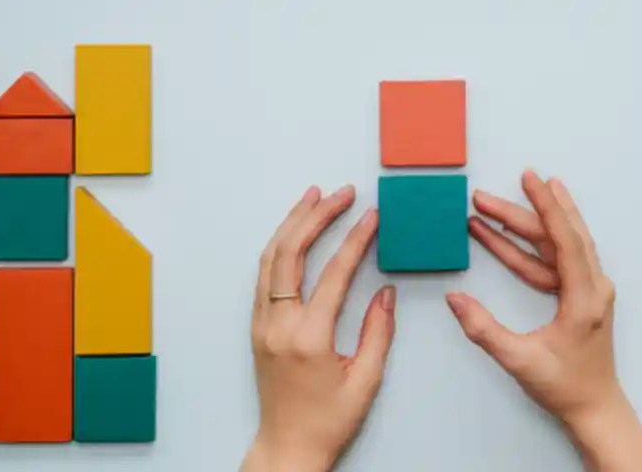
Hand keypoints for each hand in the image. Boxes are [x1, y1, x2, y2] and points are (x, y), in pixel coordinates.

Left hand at [241, 185, 396, 471]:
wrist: (287, 449)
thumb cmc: (327, 422)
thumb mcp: (365, 381)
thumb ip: (377, 332)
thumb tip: (385, 291)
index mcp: (308, 337)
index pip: (334, 273)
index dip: (355, 239)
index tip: (371, 216)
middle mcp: (278, 325)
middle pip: (292, 253)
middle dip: (317, 216)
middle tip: (341, 194)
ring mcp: (261, 324)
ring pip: (271, 258)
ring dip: (292, 223)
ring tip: (313, 197)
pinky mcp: (256, 327)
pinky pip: (264, 275)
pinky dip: (279, 246)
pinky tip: (293, 232)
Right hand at [446, 171, 641, 470]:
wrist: (596, 408)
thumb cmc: (565, 387)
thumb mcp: (519, 361)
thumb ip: (484, 329)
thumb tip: (454, 299)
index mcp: (585, 298)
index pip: (565, 239)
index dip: (547, 206)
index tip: (532, 179)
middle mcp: (593, 286)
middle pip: (555, 237)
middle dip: (519, 214)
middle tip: (485, 197)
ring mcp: (589, 289)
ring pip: (556, 245)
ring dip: (525, 225)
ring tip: (493, 205)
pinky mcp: (581, 295)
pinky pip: (556, 260)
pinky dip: (533, 245)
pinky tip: (515, 231)